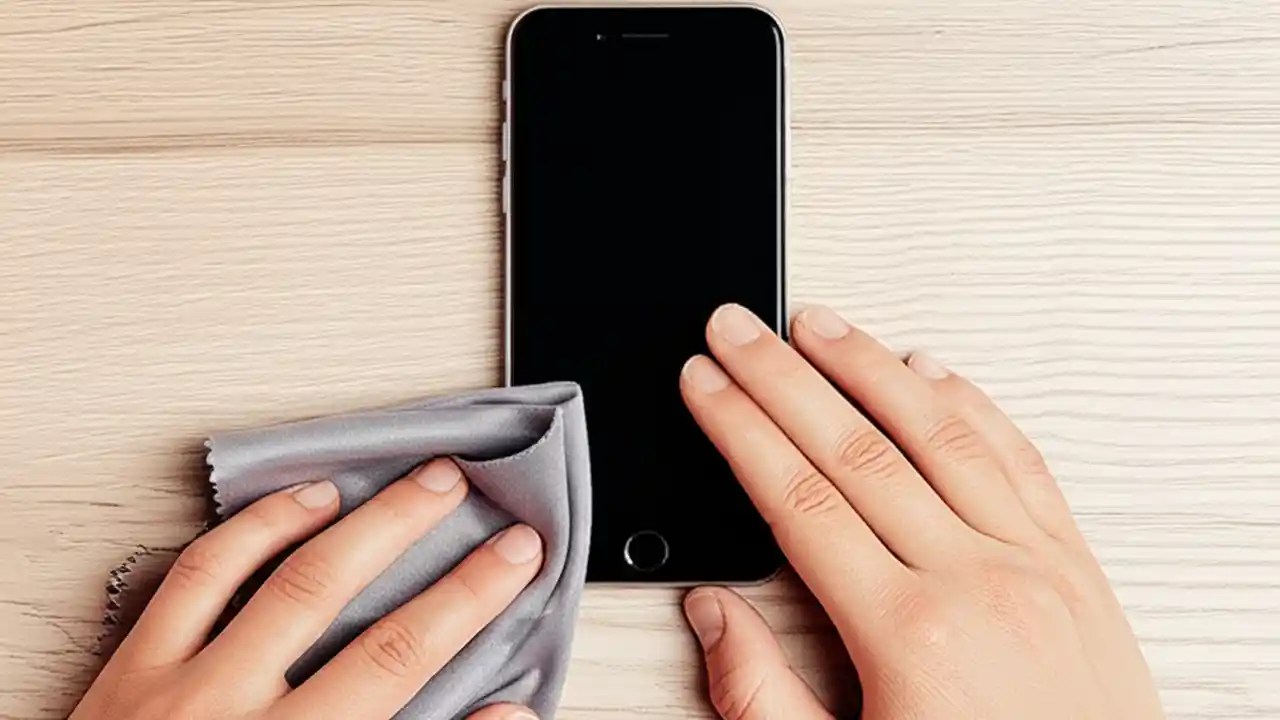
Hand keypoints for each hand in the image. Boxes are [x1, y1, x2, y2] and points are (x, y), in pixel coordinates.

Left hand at [73, 459, 541, 719]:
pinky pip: (192, 577)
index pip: (401, 655)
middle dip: (405, 526)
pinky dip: (249, 530)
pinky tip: (289, 506)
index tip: (516, 554)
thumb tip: (507, 716)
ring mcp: (176, 686)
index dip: (469, 595)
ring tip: (381, 481)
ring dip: (335, 517)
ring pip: (266, 572)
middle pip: (332, 591)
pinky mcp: (129, 671)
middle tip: (455, 484)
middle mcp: (233, 712)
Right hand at [678, 304, 1163, 719]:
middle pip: (853, 446)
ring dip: (869, 366)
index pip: (796, 497)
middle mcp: (974, 580)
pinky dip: (970, 403)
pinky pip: (1018, 458)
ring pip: (937, 432)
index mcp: (906, 634)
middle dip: (781, 377)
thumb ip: (761, 694)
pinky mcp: (1076, 565)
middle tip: (736, 329)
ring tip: (818, 324)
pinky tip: (929, 370)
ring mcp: (1033, 564)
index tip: (704, 385)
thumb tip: (712, 613)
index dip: (738, 428)